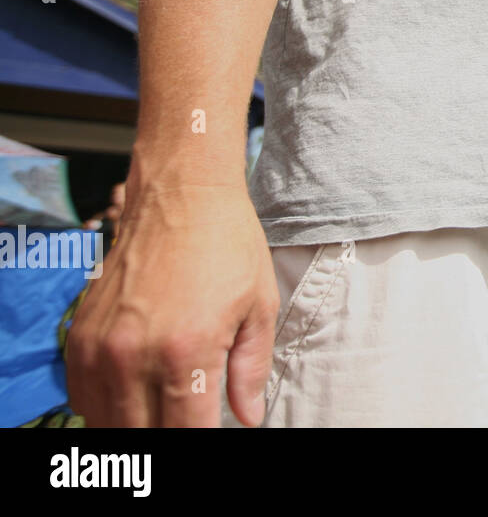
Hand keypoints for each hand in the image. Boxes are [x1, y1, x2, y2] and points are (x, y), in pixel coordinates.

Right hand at [66, 182, 278, 426]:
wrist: (181, 194)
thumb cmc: (227, 244)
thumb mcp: (259, 306)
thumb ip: (251, 370)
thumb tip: (248, 418)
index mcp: (188, 350)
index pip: (188, 432)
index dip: (202, 442)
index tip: (213, 435)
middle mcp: (135, 354)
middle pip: (144, 436)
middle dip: (170, 437)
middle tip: (189, 423)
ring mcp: (101, 347)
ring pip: (109, 423)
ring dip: (136, 427)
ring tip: (165, 415)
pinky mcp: (79, 335)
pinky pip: (82, 396)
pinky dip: (105, 408)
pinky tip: (133, 399)